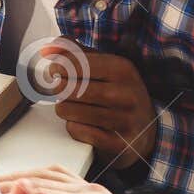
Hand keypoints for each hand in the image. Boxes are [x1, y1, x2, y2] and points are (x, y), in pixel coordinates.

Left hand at [38, 42, 157, 168]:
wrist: (146, 131)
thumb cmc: (118, 93)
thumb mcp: (104, 66)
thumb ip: (75, 52)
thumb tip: (48, 49)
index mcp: (122, 69)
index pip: (75, 63)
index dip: (58, 67)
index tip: (56, 71)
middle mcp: (126, 93)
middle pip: (69, 88)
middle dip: (58, 89)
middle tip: (62, 91)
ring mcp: (124, 120)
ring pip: (69, 110)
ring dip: (64, 109)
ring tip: (72, 107)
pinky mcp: (118, 144)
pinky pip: (78, 131)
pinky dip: (73, 127)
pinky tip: (82, 124)